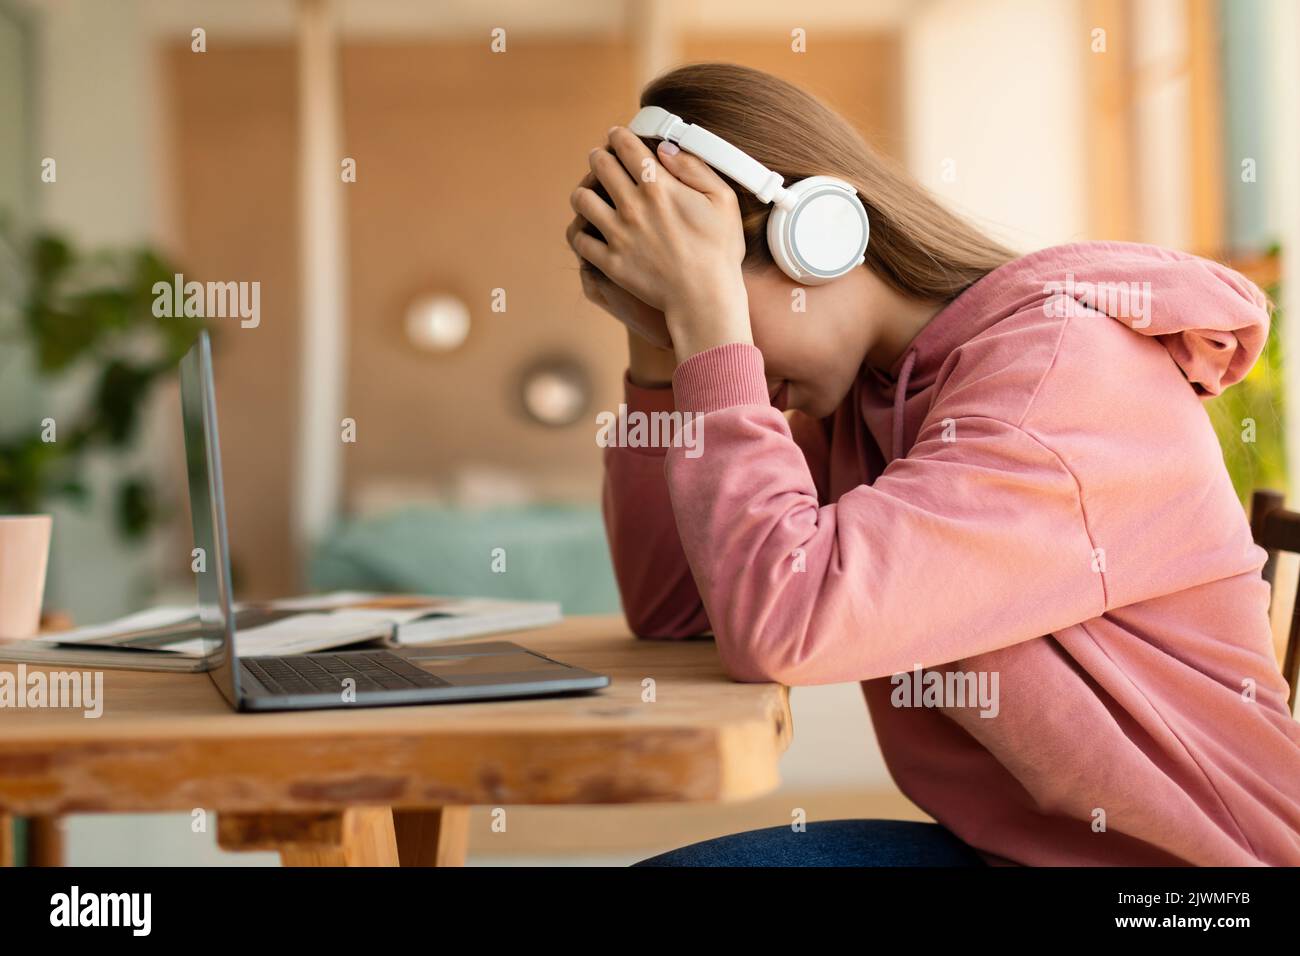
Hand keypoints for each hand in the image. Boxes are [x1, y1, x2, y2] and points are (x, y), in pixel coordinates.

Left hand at [568, 126, 751, 362]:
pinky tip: (589, 229)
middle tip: (602, 159)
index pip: (625, 146)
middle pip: (599, 165)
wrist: (705, 298)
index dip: (618, 135)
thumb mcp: (722, 200)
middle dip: (599, 157)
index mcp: (659, 186)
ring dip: (584, 191)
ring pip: (582, 199)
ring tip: (591, 193)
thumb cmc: (719, 250)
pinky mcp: (610, 261)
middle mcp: (633, 205)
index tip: (616, 135)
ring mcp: (618, 234)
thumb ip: (694, 168)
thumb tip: (665, 148)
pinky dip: (581, 231)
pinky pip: (580, 239)